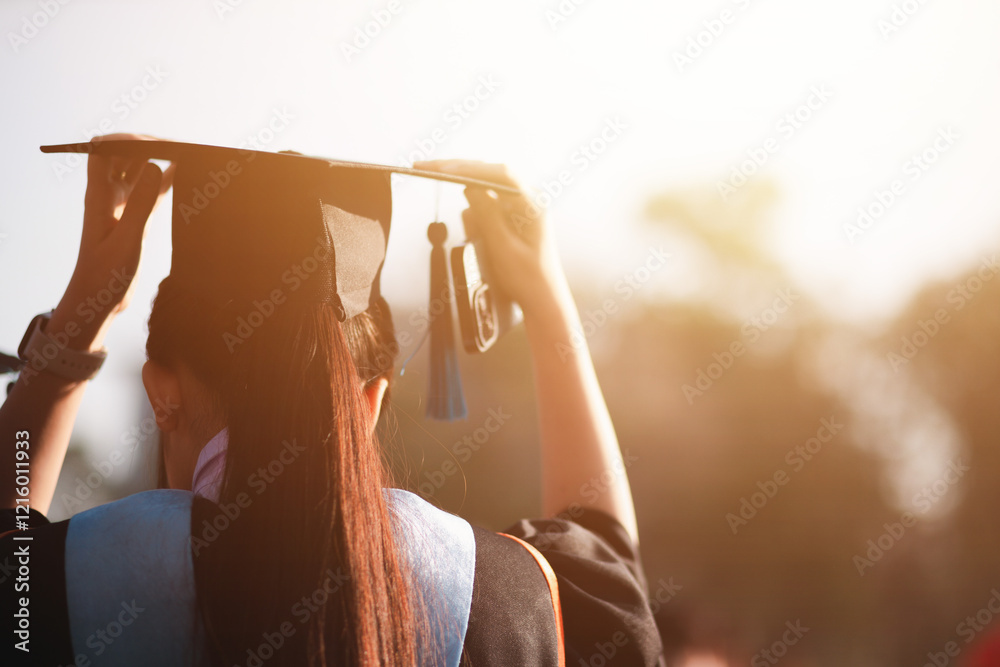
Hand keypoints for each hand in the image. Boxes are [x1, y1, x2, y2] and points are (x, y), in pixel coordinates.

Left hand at [49, 133, 173, 349]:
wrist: (97, 302)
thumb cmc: (105, 277)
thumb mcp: (127, 240)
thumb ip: (141, 204)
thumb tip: (155, 165)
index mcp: (99, 196)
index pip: (104, 149)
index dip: (127, 139)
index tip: (156, 145)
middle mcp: (108, 195)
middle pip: (123, 156)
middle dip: (147, 146)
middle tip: (178, 150)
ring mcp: (122, 205)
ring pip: (138, 171)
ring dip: (157, 162)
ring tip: (186, 159)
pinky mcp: (135, 218)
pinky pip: (151, 192)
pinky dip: (165, 182)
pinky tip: (184, 177)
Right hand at [413, 160, 569, 318]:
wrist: (540, 300)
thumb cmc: (528, 278)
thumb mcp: (502, 247)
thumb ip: (486, 214)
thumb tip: (469, 186)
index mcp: (532, 203)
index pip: (500, 173)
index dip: (468, 167)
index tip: (441, 168)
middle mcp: (527, 199)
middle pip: (488, 175)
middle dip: (457, 174)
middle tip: (423, 167)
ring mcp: (518, 207)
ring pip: (483, 194)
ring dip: (472, 214)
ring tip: (480, 241)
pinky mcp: (509, 217)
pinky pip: (485, 210)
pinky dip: (475, 222)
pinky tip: (481, 242)